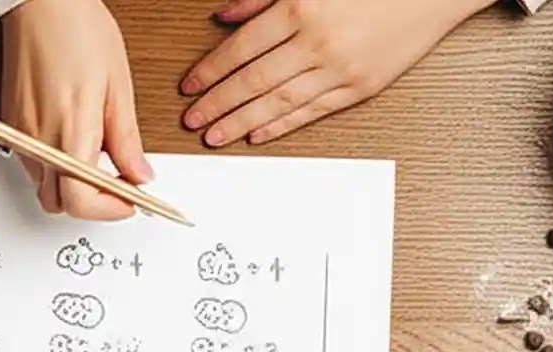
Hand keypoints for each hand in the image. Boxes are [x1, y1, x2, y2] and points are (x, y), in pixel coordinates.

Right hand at [1, 0, 152, 219]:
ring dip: (72, 186)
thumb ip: (126, 140)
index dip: (109, 210)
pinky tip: (75, 144)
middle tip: (119, 186)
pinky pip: (32, 165)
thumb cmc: (79, 31)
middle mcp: (38, 138)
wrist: (41, 3)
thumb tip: (139, 175)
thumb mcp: (118, 86)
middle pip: (59, 204)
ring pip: (44, 186)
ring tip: (99, 160)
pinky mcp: (9, 126)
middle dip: (92, 204)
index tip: (131, 201)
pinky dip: (56, 168)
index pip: (80, 200)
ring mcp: (19, 134)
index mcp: (70, 130)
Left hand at [181, 0, 494, 145]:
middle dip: (218, 104)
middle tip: (193, 121)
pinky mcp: (362, 87)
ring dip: (242, 122)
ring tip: (216, 136)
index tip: (189, 88)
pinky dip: (283, 126)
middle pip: (254, 81)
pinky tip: (259, 135)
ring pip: (280, 103)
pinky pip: (314, 111)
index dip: (210, 71)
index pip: (241, 48)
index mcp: (303, 6)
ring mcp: (342, 69)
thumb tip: (225, 17)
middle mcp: (320, 41)